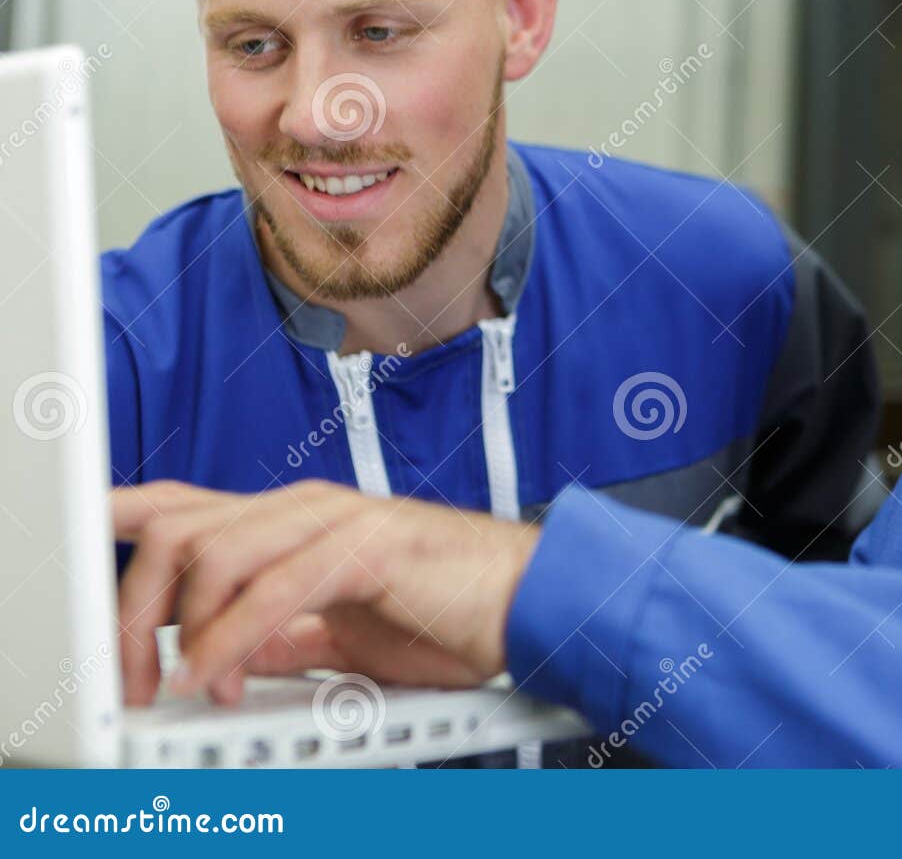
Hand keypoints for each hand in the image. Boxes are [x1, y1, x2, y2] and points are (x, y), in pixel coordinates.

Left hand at [111, 479, 539, 706]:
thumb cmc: (455, 613)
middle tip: (131, 680)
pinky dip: (232, 640)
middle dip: (128, 606)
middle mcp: (306, 508)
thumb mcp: (348, 636)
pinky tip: (221, 677)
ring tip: (184, 688)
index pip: (184, 504)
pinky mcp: (370, 548)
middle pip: (177, 528)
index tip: (75, 563)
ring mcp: (337, 521)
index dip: (116, 522)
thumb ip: (286, 635)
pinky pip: (275, 590)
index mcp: (296, 522)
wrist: (534, 602)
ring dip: (179, 632)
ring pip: (213, 553)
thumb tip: (227, 660)